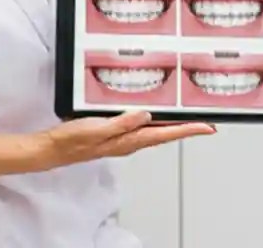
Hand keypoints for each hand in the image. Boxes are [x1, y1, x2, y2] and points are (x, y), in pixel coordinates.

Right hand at [39, 111, 214, 169]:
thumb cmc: (73, 140)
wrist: (54, 148)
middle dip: (186, 127)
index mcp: (130, 140)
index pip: (166, 134)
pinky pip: (142, 127)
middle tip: (206, 121)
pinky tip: (156, 115)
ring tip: (189, 117)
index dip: (188, 130)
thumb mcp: (98, 128)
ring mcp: (124, 139)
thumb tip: (147, 115)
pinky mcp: (116, 133)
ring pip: (156, 131)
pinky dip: (156, 122)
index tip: (207, 127)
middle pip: (166, 134)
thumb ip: (123, 122)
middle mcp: (130, 141)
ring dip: (173, 125)